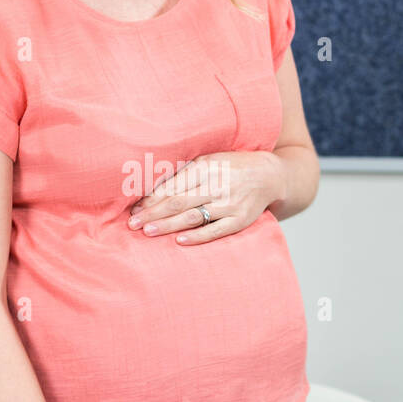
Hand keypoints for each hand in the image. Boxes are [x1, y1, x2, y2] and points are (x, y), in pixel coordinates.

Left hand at [127, 151, 283, 244]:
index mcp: (206, 167)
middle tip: (132, 224)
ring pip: (193, 217)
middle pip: (179, 201)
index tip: (135, 209)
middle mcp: (217, 184)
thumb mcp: (209, 160)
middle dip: (153, 213)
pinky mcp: (240, 220)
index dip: (152, 198)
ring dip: (169, 225)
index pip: (173, 185)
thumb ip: (184, 173)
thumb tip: (151, 188)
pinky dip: (197, 237)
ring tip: (148, 232)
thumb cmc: (231, 167)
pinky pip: (216, 231)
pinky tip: (179, 241)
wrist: (269, 175)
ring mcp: (229, 204)